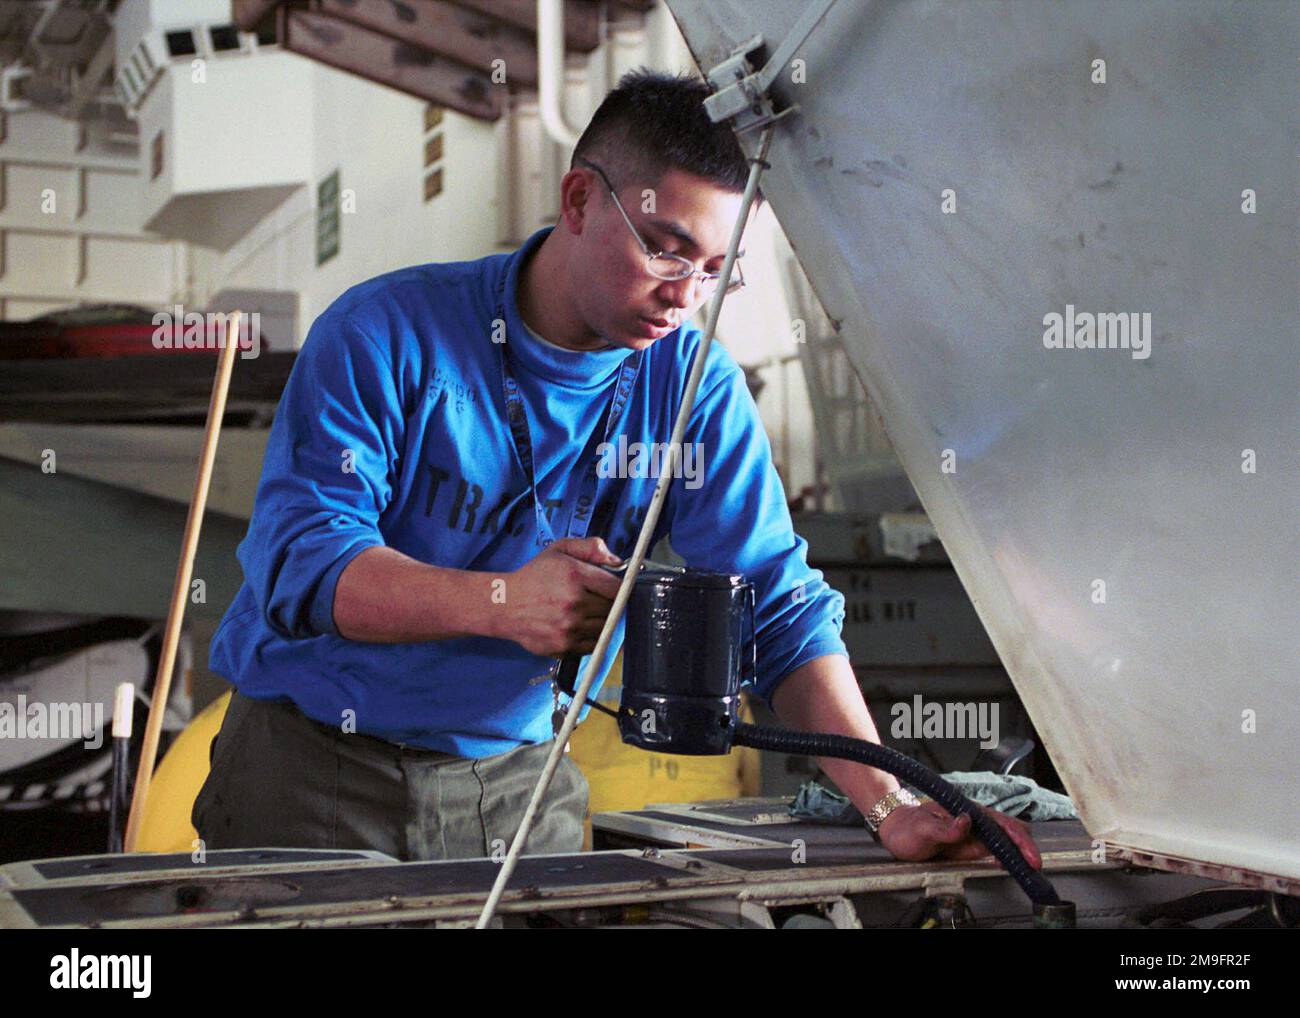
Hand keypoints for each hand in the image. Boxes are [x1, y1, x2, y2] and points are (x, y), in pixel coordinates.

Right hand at [500, 537, 622, 655]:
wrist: (504, 605)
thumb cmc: (534, 576)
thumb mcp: (559, 550)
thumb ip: (590, 547)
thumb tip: (617, 562)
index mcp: (575, 575)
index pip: (617, 588)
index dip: (620, 589)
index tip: (614, 589)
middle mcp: (573, 603)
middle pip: (614, 609)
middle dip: (610, 604)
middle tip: (598, 600)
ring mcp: (569, 627)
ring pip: (606, 628)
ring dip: (603, 621)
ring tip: (588, 613)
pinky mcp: (564, 646)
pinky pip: (594, 645)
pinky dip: (593, 637)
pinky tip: (580, 626)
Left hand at [877, 800, 1041, 868]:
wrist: (897, 830)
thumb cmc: (907, 826)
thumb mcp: (922, 828)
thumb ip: (944, 827)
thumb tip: (965, 821)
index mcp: (967, 812)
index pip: (1001, 823)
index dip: (1018, 839)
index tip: (1028, 855)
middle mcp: (975, 821)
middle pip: (1009, 831)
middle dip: (1025, 846)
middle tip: (1032, 866)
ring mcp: (974, 834)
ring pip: (1005, 841)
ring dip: (1018, 854)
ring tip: (1027, 869)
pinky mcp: (970, 845)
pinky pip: (994, 850)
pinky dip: (1007, 858)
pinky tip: (1009, 866)